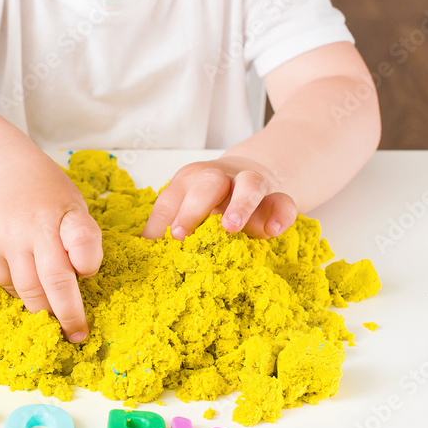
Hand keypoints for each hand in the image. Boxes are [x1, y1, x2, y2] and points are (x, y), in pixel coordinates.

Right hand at [0, 153, 102, 342]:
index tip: (87, 272)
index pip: (82, 240)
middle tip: (78, 334)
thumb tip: (81, 281)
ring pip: (29, 291)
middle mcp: (37, 228)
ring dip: (45, 311)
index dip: (87, 261)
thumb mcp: (72, 203)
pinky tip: (31, 290)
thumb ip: (80, 239)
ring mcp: (10, 241)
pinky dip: (21, 295)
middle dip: (69, 313)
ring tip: (55, 320)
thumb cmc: (45, 192)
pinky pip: (8, 286)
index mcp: (66, 213)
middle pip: (54, 280)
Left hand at [140, 155, 297, 240]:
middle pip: (208, 183)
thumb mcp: (186, 209)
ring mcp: (251, 185)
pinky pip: (282, 202)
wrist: (254, 174)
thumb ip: (168, 227)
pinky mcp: (277, 198)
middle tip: (183, 234)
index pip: (172, 197)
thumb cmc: (210, 201)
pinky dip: (279, 215)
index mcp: (189, 182)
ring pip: (249, 185)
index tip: (164, 238)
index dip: (164, 218)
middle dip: (194, 207)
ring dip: (239, 204)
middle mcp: (220, 179)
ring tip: (230, 227)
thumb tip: (145, 253)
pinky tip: (272, 232)